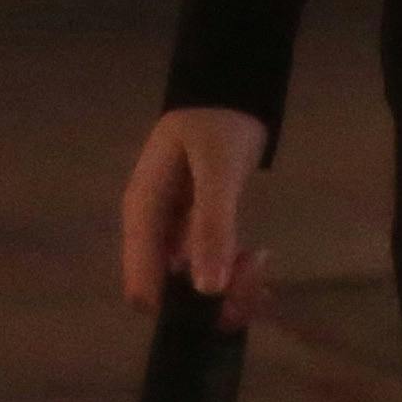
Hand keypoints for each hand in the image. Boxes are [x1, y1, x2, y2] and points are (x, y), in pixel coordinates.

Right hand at [119, 107, 271, 313]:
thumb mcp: (218, 171)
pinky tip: (259, 261)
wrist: (230, 92)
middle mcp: (153, 232)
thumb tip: (207, 291)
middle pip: (171, 293)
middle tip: (254, 277)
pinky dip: (234, 274)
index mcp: (143, 215)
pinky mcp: (196, 233)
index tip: (221, 301)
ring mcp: (175, 234)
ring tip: (260, 259)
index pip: (141, 288)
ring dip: (229, 286)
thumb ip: (211, 226)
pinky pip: (210, 269)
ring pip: (195, 285)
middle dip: (213, 297)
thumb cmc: (217, 125)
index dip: (176, 308)